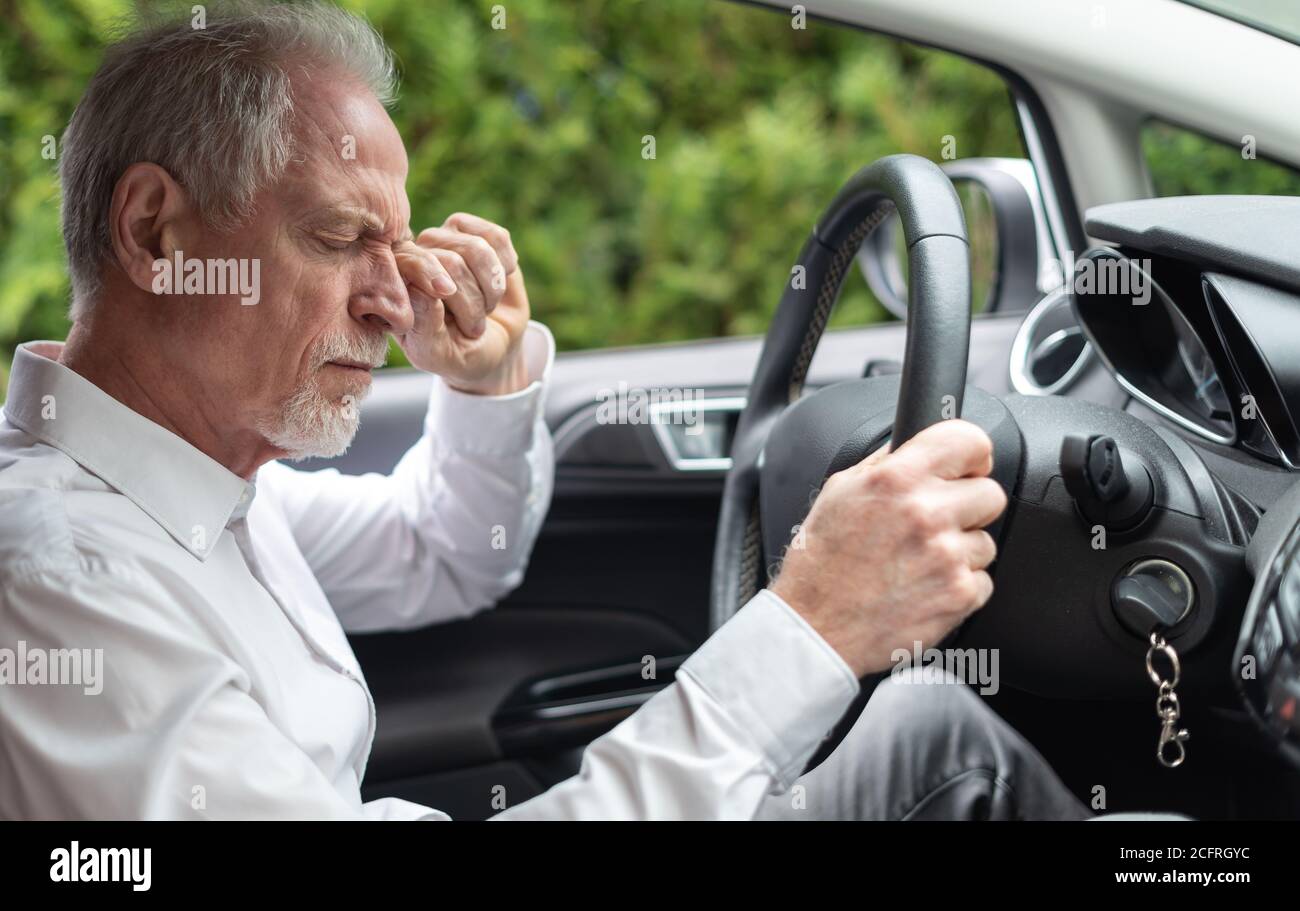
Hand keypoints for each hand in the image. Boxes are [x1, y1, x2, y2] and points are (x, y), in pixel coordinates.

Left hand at [394, 212, 531, 394]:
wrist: (492, 347)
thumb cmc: (457, 352)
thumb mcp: (437, 354)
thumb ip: (424, 326)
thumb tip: (422, 290)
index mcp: (396, 283)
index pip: (410, 261)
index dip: (431, 273)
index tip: (446, 294)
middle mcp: (418, 254)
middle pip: (452, 260)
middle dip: (473, 300)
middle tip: (474, 327)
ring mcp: (448, 239)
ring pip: (478, 247)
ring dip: (492, 287)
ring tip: (486, 308)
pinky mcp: (478, 233)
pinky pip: (498, 237)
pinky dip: (507, 264)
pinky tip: (500, 281)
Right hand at [770, 419, 1007, 677]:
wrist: (816, 626)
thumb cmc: (822, 563)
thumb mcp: (840, 492)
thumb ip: (885, 463)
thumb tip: (915, 448)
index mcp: (897, 479)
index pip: (969, 440)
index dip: (972, 455)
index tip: (967, 467)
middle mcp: (926, 512)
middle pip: (990, 493)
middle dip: (967, 506)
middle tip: (935, 523)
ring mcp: (947, 556)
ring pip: (986, 540)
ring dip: (960, 550)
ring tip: (919, 562)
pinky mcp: (959, 594)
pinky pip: (982, 579)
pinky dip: (958, 585)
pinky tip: (923, 586)